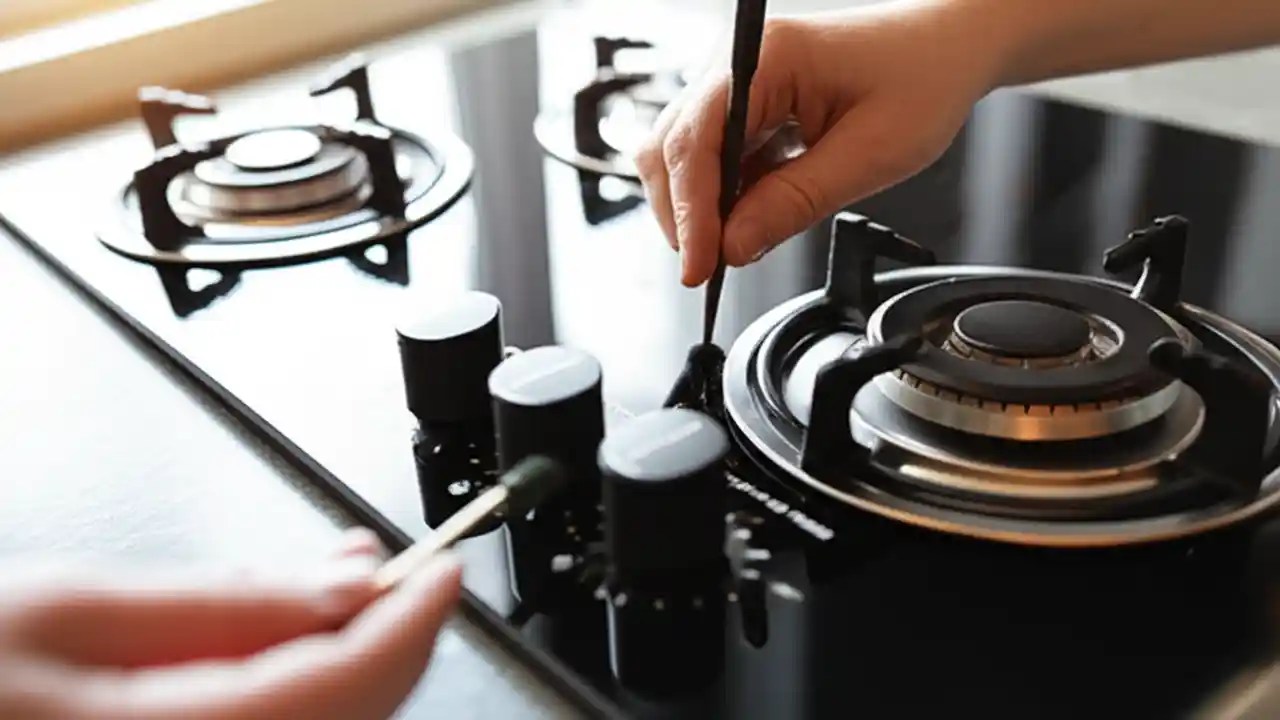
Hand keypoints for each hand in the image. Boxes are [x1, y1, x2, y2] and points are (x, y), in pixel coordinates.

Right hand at [0, 528, 462, 719]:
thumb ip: (222, 604)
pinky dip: (300, 690)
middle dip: (383, 635)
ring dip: (345, 658)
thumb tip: (348, 584)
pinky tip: (285, 640)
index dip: (414, 622)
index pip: (345, 689)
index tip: (446, 568)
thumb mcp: (70, 612)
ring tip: (337, 581)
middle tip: (386, 562)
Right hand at [635, 2, 1007, 285]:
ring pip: (684, 155)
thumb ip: (794, 203)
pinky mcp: (748, 103)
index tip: (698, 268)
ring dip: (702, 207)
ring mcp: (739, 82)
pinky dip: (725, 195)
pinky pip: (715, 156)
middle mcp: (739, 62)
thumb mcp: (869, 156)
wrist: (949, 49)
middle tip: (712, 268)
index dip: (690, 214)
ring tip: (739, 243)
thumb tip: (732, 246)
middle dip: (686, 215)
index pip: (696, 142)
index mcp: (766, 58)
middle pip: (672, 149)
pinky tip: (754, 215)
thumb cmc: (923, 79)